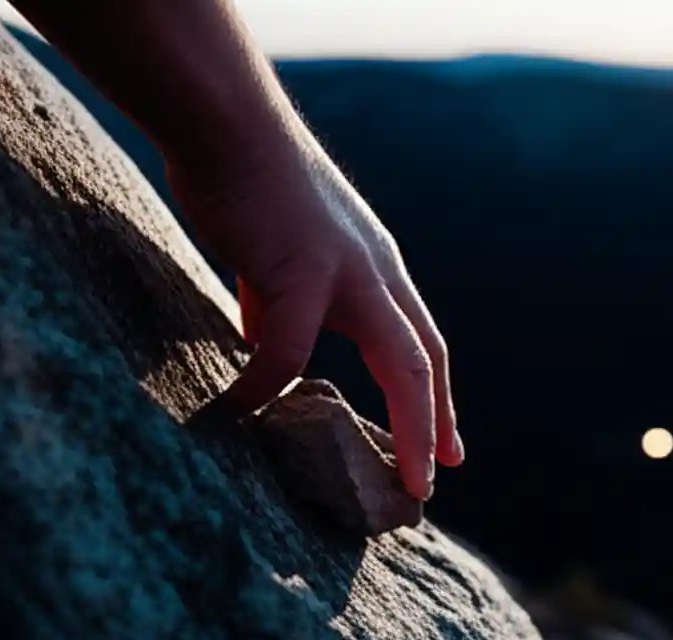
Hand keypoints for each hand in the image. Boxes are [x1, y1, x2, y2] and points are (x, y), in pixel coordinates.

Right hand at [168, 141, 463, 499]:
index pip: (421, 344)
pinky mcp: (302, 269)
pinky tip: (238, 410)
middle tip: (439, 478)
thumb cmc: (248, 186)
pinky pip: (288, 351)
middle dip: (437, 425)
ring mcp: (349, 270)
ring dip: (409, 427)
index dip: (436, 398)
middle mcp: (377, 272)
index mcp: (374, 270)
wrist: (226, 126)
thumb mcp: (279, 254)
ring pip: (403, 364)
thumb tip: (263, 342)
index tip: (446, 446)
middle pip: (427, 361)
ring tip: (406, 478)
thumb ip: (280, 301)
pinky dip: (265, 386)